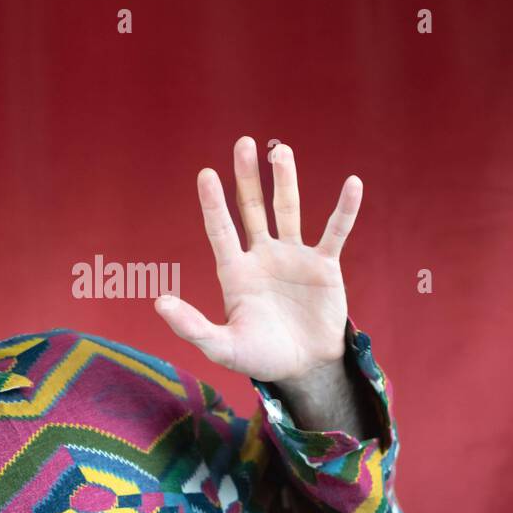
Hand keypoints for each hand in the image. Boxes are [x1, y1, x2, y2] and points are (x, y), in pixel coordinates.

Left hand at [154, 136, 361, 384]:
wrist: (304, 368)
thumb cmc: (260, 356)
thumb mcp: (222, 346)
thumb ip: (192, 326)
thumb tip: (159, 302)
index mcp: (235, 271)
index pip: (221, 229)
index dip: (213, 203)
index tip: (206, 174)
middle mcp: (262, 256)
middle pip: (252, 208)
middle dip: (246, 177)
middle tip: (243, 144)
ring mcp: (293, 256)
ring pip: (288, 210)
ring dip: (285, 181)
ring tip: (280, 150)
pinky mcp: (324, 265)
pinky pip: (335, 232)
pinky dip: (344, 209)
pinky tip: (352, 184)